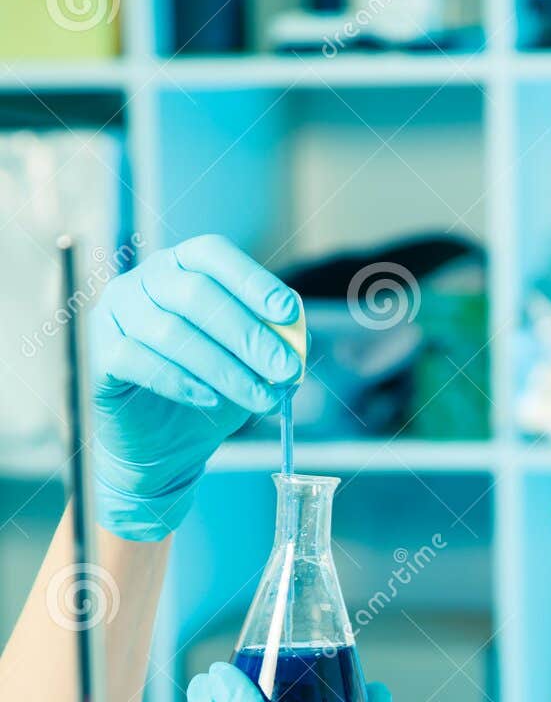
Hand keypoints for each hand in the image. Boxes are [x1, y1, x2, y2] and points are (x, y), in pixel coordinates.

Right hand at [90, 236, 302, 540]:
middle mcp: (143, 282)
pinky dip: (180, 382)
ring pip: (170, 332)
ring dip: (224, 368)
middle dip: (248, 334)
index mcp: (180, 267)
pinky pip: (137, 361)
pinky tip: (212, 401)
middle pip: (196, 295)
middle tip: (287, 370)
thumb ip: (272, 347)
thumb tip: (301, 337)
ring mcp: (116, 315)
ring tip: (263, 400)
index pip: (214, 255)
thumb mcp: (249, 368)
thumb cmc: (208, 392)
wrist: (161, 446)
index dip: (252, 281)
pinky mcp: (100, 356)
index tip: (287, 314)